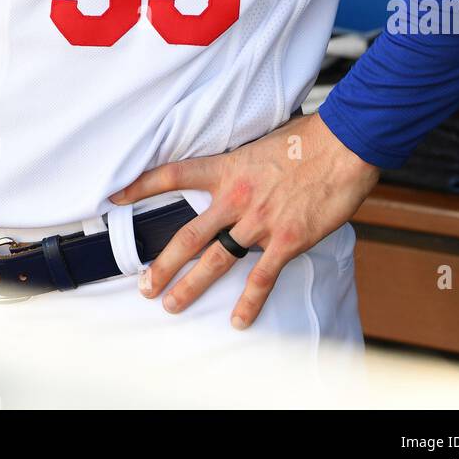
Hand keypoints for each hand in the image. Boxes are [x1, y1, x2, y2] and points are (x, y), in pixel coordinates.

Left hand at [108, 111, 379, 328]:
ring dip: (191, 286)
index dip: (141, 185)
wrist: (342, 146)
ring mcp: (259, 222)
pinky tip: (239, 320)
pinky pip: (261, 278)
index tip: (116, 195)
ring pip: (216, 261)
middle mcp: (236, 197)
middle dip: (163, 265)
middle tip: (145, 286)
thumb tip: (239, 160)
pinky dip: (249, 302)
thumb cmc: (307, 138)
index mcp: (227, 168)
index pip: (173, 174)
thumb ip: (243, 157)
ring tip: (172, 304)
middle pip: (189, 236)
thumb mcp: (262, 140)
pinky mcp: (286, 240)